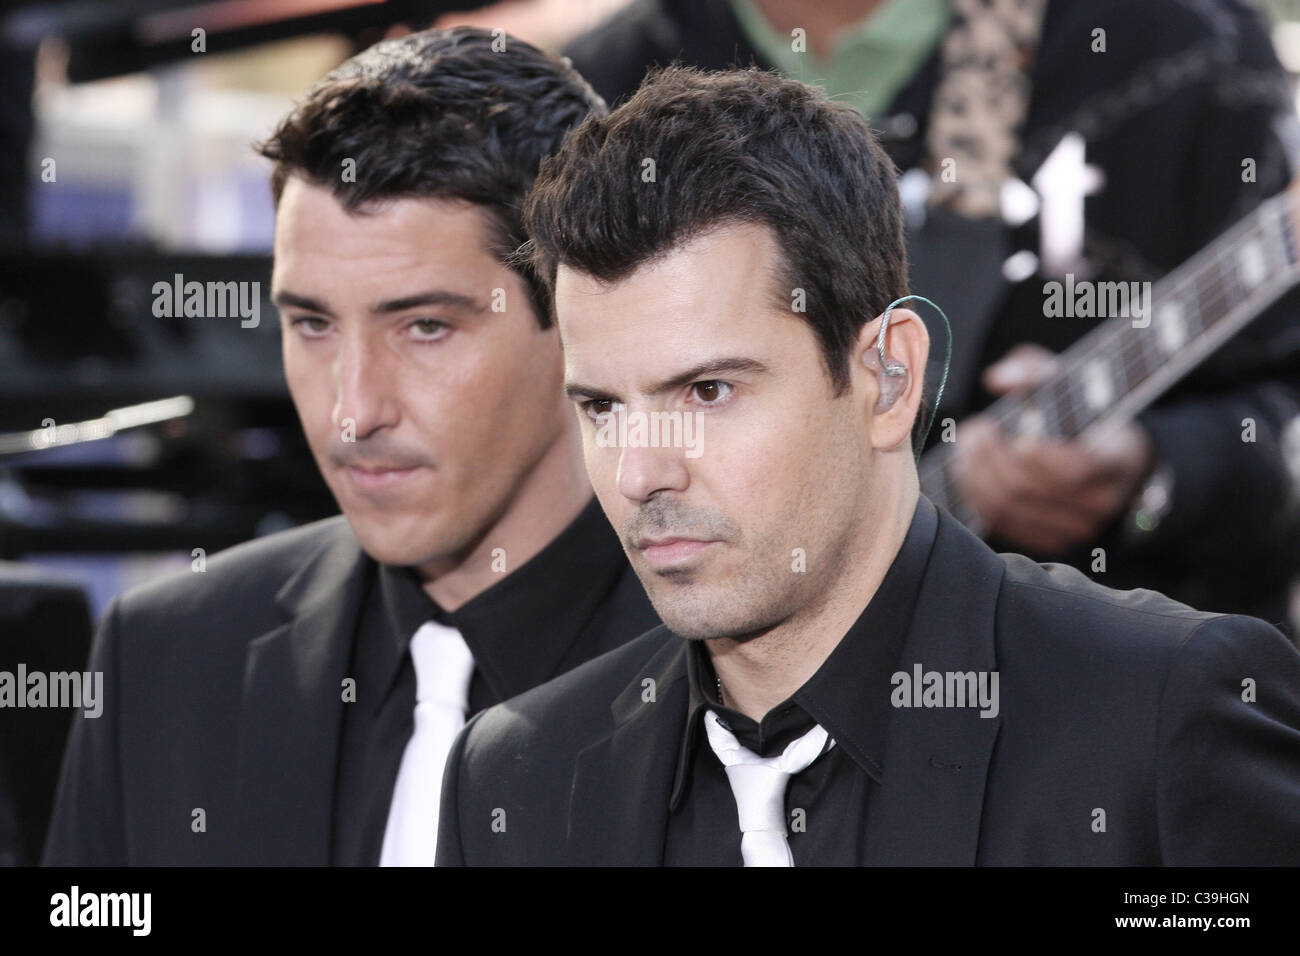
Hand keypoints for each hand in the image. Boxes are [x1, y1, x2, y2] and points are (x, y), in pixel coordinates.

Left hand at [949, 344, 1157, 555]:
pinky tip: (970, 471)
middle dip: (987, 457)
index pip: (1073, 469)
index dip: (1030, 452)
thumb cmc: (1082, 413)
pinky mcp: (1050, 542)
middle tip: (973, 430)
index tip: (999, 425)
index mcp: (1116, 461)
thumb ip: (1033, 370)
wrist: (1110, 459)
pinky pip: (1001, 525)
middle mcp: (1101, 502)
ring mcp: (1076, 529)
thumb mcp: (1067, 381)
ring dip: (975, 476)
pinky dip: (977, 497)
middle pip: (1027, 489)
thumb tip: (997, 379)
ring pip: (1007, 510)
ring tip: (967, 447)